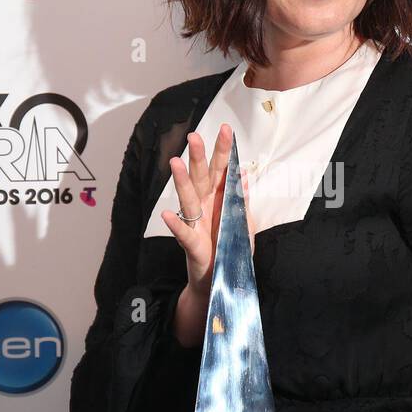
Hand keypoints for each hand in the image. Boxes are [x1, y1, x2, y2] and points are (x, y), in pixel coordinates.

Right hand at [158, 124, 255, 300]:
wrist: (219, 282)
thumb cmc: (229, 250)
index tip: (226, 130)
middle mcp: (205, 208)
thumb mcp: (242, 224)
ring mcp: (196, 225)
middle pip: (201, 178)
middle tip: (195, 136)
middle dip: (199, 157)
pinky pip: (183, 234)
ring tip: (175, 163)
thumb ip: (240, 201)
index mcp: (218, 200)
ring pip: (188, 199)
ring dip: (181, 181)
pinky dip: (176, 224)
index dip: (223, 151)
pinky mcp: (192, 246)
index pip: (221, 171)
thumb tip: (243, 175)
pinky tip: (168, 214)